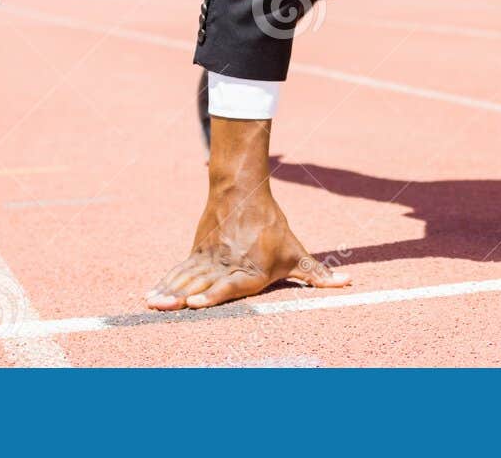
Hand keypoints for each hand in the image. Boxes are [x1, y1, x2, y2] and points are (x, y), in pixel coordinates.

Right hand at [146, 116, 349, 309]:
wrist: (243, 192)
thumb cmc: (273, 228)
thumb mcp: (297, 252)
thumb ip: (319, 274)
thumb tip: (350, 284)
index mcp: (251, 271)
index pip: (230, 286)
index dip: (213, 295)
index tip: (195, 303)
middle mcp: (227, 266)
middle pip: (201, 283)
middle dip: (181, 297)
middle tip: (163, 307)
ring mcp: (209, 259)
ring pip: (186, 277)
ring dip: (168, 291)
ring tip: (151, 303)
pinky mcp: (197, 252)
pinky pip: (179, 270)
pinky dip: (164, 282)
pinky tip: (150, 294)